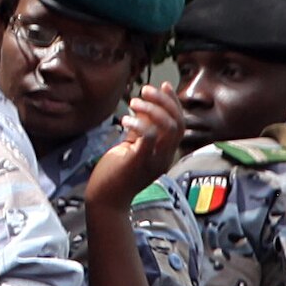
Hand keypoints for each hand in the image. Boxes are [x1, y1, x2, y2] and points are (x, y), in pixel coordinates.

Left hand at [80, 82, 187, 213]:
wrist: (106, 200)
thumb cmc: (116, 172)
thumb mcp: (133, 146)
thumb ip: (142, 128)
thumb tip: (146, 106)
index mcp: (165, 153)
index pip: (180, 124)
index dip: (174, 103)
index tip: (163, 86)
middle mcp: (165, 157)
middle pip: (178, 124)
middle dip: (164, 101)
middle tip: (145, 90)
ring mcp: (155, 161)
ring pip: (169, 128)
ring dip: (152, 109)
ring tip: (133, 102)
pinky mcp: (140, 163)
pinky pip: (149, 138)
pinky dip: (139, 123)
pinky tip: (125, 119)